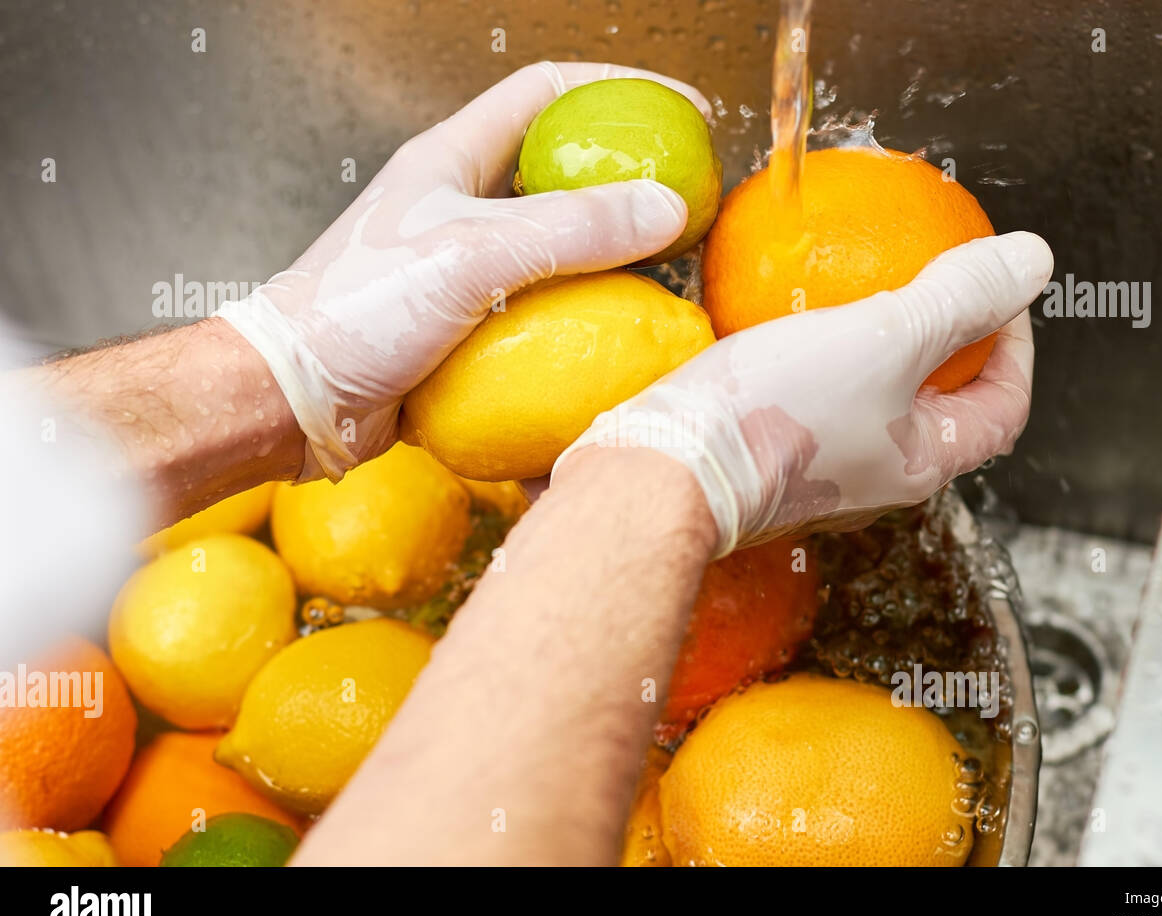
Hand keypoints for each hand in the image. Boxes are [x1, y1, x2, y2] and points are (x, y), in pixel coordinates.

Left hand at [217, 62, 707, 479]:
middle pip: (560, 169)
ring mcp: (464, 268)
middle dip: (625, 178)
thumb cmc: (357, 312)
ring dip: (608, 257)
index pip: (547, 92)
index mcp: (452, 159)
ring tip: (665, 272)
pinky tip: (614, 339)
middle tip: (684, 200)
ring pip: (555, 246)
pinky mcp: (466, 326)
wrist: (296, 400)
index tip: (680, 109)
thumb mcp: (472, 255)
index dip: (618, 88)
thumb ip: (569, 231)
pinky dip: (580, 319)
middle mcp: (460, 206)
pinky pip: (540, 311)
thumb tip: (665, 208)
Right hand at [551, 232, 1052, 555]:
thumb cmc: (778, 413)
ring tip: (858, 288)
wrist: (662, 465)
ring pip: (871, 401)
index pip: (1004, 409)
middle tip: (931, 282)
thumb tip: (1034, 260)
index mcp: (920, 462)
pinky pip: (811, 397)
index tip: (999, 288)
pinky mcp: (766, 454)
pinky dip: (816, 353)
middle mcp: (874, 477)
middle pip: (939, 406)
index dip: (1018, 345)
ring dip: (877, 346)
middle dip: (946, 343)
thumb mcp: (885, 339)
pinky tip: (786, 312)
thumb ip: (960, 298)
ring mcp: (817, 471)